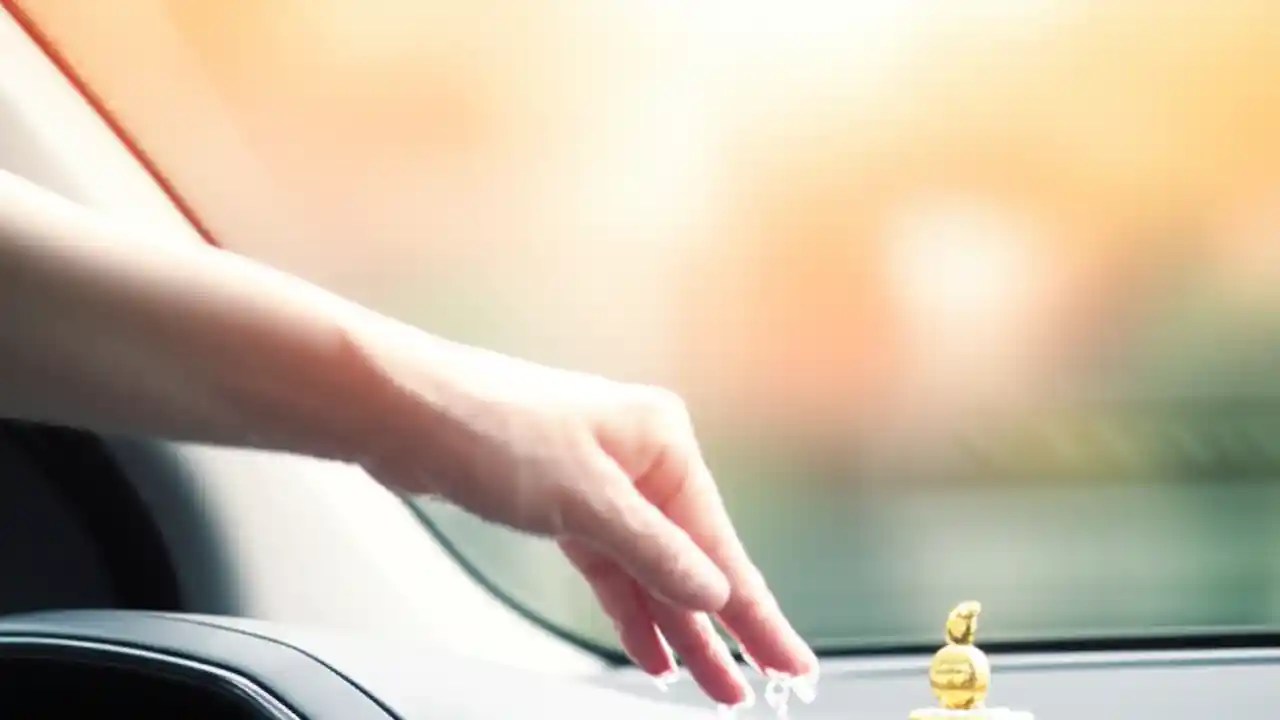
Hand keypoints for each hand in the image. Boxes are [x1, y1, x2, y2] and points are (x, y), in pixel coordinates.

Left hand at [360, 338, 817, 704]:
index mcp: (661, 441)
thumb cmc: (489, 427)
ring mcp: (599, 482)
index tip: (790, 661)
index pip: (719, 546)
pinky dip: (630, 607)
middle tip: (760, 685)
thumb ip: (656, 554)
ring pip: (652, 570)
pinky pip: (612, 567)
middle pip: (692, 560)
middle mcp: (638, 458)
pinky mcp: (562, 503)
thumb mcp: (586, 502)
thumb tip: (714, 593)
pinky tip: (651, 646)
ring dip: (677, 627)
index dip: (757, 613)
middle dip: (723, 628)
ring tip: (712, 683)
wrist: (402, 414)